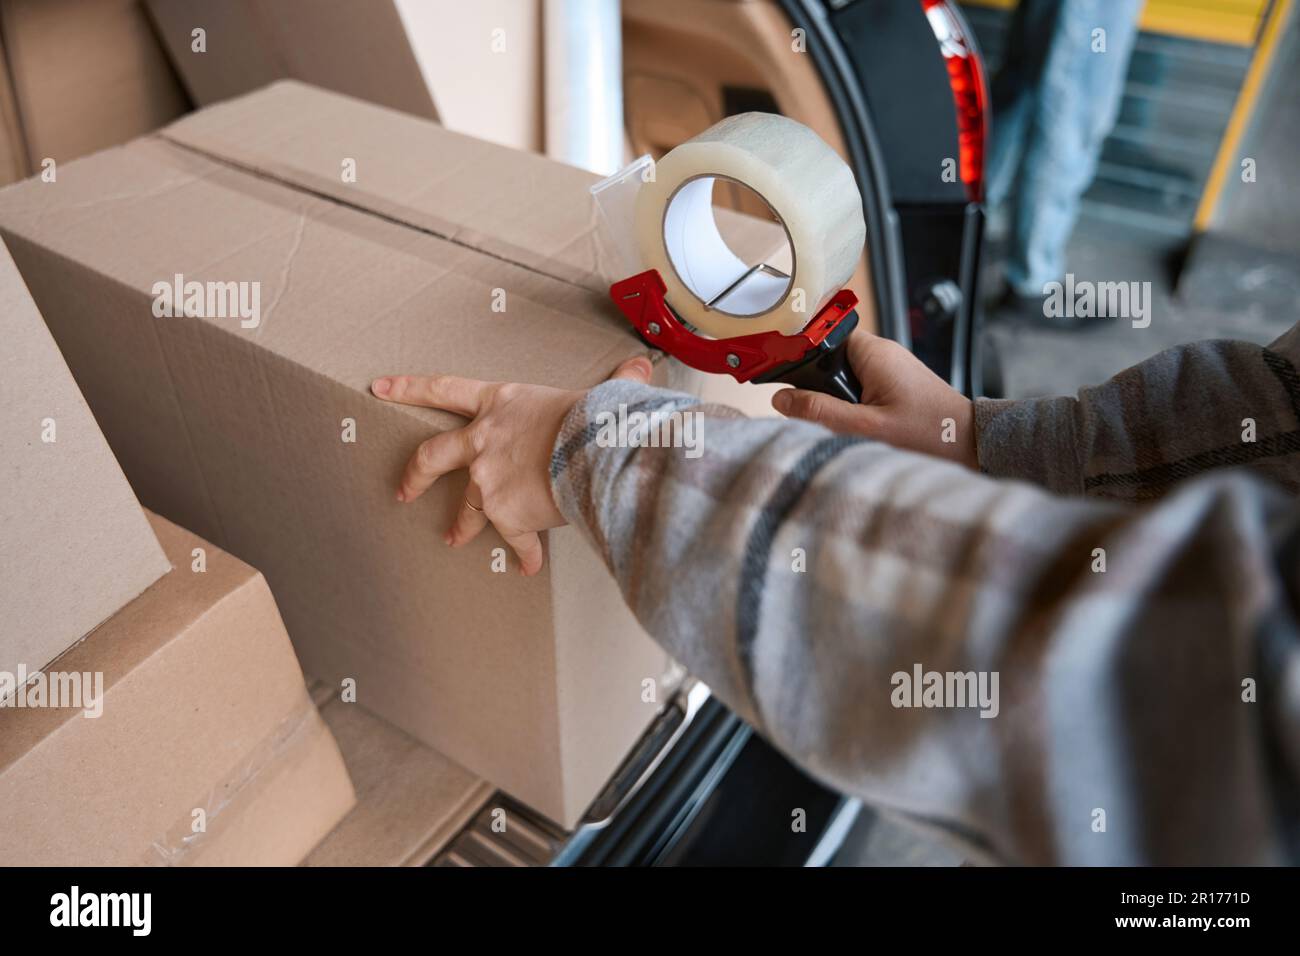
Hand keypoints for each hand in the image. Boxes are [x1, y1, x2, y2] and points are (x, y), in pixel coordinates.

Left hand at [371, 356, 654, 575]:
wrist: (598, 451)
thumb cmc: (598, 416)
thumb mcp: (605, 392)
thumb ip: (619, 381)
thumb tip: (641, 366)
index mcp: (500, 402)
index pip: (443, 389)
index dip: (409, 388)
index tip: (379, 388)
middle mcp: (485, 440)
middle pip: (432, 456)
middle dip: (414, 475)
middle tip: (404, 491)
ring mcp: (489, 480)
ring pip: (465, 507)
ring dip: (461, 525)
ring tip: (454, 538)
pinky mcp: (507, 514)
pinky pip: (514, 539)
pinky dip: (523, 553)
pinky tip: (525, 566)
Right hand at [772, 330, 975, 467]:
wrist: (970, 444)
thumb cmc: (928, 433)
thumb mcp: (866, 427)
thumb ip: (820, 412)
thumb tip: (780, 400)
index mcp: (873, 352)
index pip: (822, 337)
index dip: (802, 355)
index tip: (783, 373)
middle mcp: (882, 352)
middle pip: (829, 357)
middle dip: (820, 385)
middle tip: (823, 412)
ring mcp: (890, 366)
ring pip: (844, 374)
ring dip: (838, 398)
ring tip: (849, 423)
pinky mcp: (896, 382)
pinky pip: (861, 385)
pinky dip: (854, 404)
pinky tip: (862, 424)